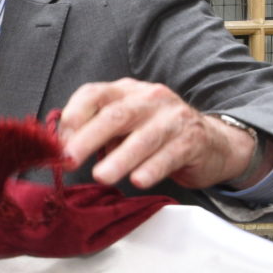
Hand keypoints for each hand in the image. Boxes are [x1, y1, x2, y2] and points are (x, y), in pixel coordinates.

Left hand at [55, 80, 272, 191]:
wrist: (213, 143)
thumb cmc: (157, 136)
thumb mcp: (125, 126)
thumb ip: (96, 131)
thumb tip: (63, 148)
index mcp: (126, 92)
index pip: (94, 94)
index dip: (74, 116)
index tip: (59, 142)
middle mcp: (150, 99)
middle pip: (115, 115)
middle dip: (88, 138)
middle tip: (70, 160)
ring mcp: (173, 118)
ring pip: (143, 137)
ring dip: (120, 158)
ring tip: (102, 176)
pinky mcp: (192, 140)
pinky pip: (170, 155)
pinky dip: (152, 168)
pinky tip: (139, 181)